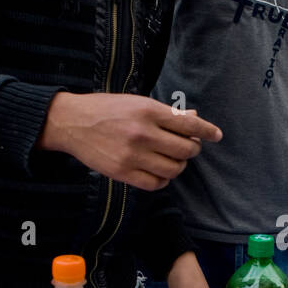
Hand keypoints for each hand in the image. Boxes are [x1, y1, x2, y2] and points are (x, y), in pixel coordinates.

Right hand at [38, 92, 222, 189]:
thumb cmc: (107, 109)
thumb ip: (166, 113)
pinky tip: (160, 172)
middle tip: (187, 147)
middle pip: (185, 150)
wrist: (71, 122)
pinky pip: (156, 184)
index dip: (207, 131)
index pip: (189, 124)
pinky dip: (164, 180)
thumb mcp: (137, 103)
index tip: (216, 135)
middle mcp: (142, 133)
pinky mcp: (123, 172)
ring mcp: (132, 155)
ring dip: (178, 166)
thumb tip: (195, 118)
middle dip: (191, 150)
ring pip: (173, 169)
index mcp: (148, 111)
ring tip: (172, 160)